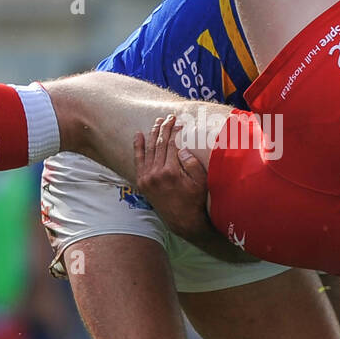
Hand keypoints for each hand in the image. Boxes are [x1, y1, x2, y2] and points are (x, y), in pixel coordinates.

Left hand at [132, 115, 211, 240]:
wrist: (183, 221)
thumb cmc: (195, 200)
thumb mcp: (201, 182)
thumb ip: (192, 163)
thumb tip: (182, 148)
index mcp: (171, 171)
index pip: (171, 144)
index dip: (175, 131)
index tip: (179, 121)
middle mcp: (156, 173)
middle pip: (159, 144)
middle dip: (164, 128)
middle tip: (169, 117)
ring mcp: (147, 178)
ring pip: (149, 149)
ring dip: (153, 134)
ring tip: (157, 122)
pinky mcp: (142, 182)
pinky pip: (139, 160)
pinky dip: (138, 147)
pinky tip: (139, 135)